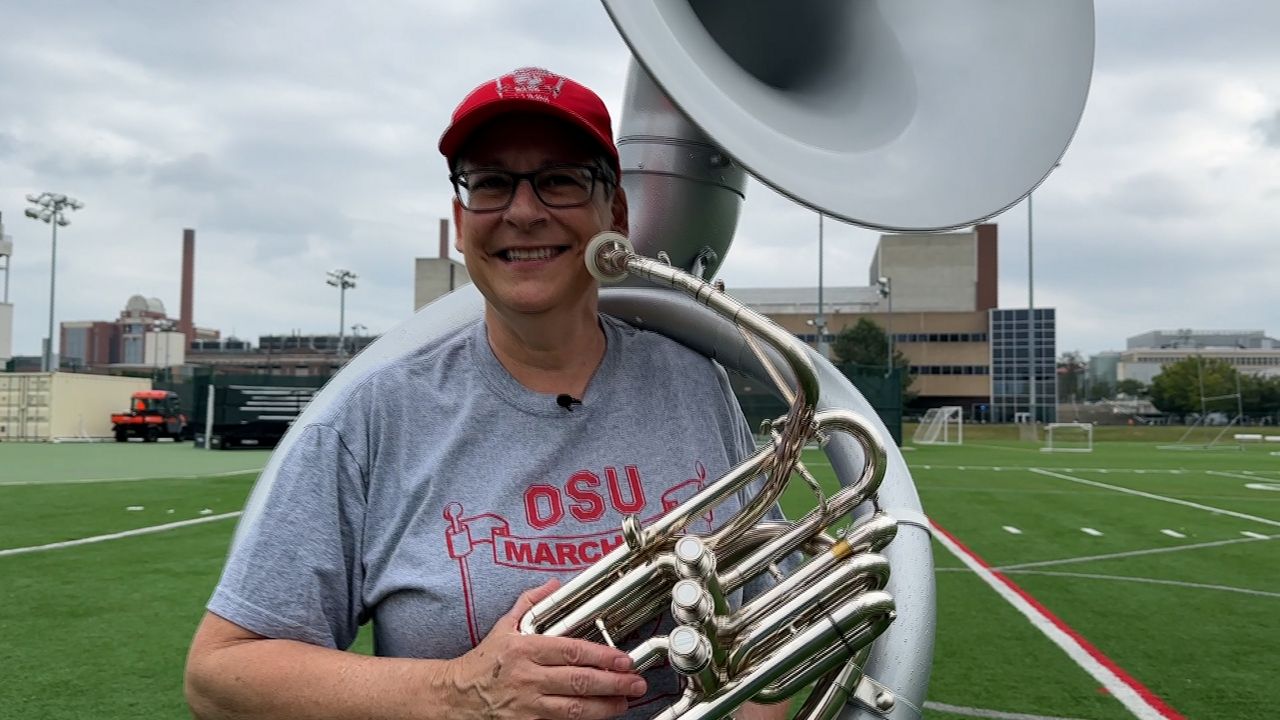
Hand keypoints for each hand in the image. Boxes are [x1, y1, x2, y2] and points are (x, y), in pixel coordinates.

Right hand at [444, 579, 646, 719]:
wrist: (452, 697)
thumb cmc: (481, 662)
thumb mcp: (502, 626)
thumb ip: (530, 603)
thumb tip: (553, 584)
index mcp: (524, 649)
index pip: (571, 651)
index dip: (602, 656)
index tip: (623, 658)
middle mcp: (527, 677)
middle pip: (579, 681)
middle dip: (613, 683)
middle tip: (636, 683)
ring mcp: (527, 705)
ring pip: (573, 709)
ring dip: (604, 707)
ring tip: (624, 703)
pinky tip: (598, 718)